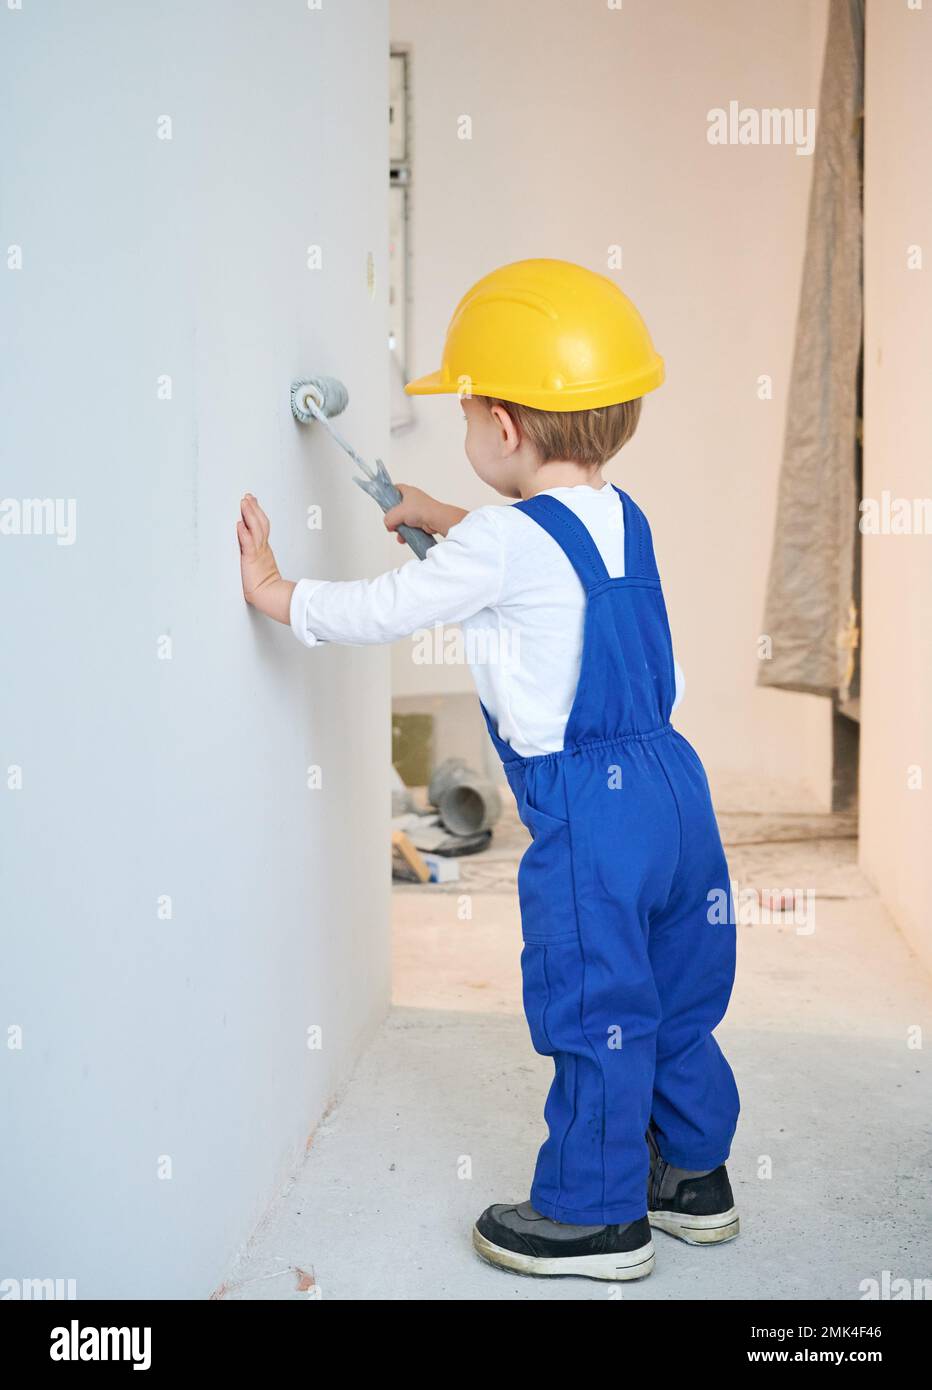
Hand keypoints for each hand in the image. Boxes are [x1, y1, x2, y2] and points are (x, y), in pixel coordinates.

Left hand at [237, 494, 293, 622]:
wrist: (270, 597)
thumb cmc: (265, 586)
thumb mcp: (261, 565)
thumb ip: (256, 554)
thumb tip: (250, 546)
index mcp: (264, 549)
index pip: (261, 526)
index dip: (257, 513)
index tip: (252, 501)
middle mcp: (262, 548)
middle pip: (260, 523)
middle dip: (254, 508)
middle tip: (248, 497)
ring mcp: (258, 553)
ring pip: (256, 529)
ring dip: (250, 515)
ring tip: (245, 503)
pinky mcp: (252, 560)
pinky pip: (248, 544)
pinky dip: (244, 533)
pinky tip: (241, 524)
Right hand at [383, 485, 466, 542]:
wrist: (437, 520)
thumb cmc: (421, 510)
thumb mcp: (397, 513)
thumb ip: (388, 518)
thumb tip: (388, 524)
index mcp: (408, 491)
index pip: (395, 489)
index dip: (389, 495)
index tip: (384, 503)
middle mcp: (414, 500)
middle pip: (398, 507)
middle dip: (394, 518)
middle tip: (391, 523)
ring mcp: (419, 511)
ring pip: (404, 519)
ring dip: (400, 528)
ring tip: (399, 534)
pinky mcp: (423, 521)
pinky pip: (411, 527)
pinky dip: (408, 533)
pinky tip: (405, 538)